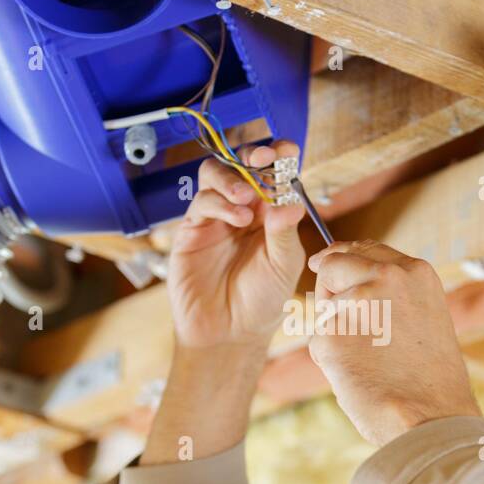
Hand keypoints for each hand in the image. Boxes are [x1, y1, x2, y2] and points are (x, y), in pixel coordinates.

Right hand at [167, 142, 305, 349]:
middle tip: (263, 159)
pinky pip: (202, 202)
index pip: (273, 172)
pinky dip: (220, 203)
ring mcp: (215, 217)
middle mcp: (242, 208)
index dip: (278, 156)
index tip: (286, 152)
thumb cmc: (261, 300)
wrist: (229, 332)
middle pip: (240, 163)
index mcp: (270, 212)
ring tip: (247, 197)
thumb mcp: (284, 265)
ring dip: (233, 177)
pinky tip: (237, 219)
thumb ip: (285, 233)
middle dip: (252, 155)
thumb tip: (291, 201)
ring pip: (215, 175)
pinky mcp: (192, 229)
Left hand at [308, 240, 480, 445]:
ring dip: (335, 333)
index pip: (364, 248)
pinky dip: (330, 361)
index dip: (342, 258)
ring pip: (324, 308)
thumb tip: (354, 285)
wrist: (432, 417)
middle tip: (343, 323)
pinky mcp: (331, 334)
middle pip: (333, 265)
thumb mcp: (426, 316)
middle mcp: (384, 277)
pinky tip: (359, 376)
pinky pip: (318, 341)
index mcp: (413, 271)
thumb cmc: (432, 378)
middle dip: (329, 289)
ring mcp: (356, 304)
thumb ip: (395, 294)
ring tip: (369, 362)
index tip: (327, 263)